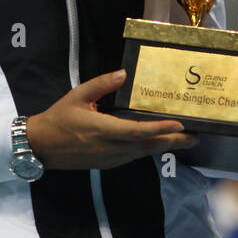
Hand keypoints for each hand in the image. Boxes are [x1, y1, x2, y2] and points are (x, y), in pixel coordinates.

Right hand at [26, 69, 199, 169]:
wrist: (41, 147)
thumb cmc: (59, 119)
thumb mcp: (77, 96)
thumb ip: (100, 85)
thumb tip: (123, 73)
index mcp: (103, 130)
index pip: (138, 132)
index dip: (160, 129)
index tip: (179, 125)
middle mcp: (110, 148)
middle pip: (148, 147)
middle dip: (173, 142)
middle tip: (196, 136)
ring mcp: (110, 159)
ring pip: (143, 153)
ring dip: (164, 146)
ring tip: (185, 139)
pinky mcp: (109, 163)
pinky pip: (134, 156)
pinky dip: (150, 150)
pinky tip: (159, 143)